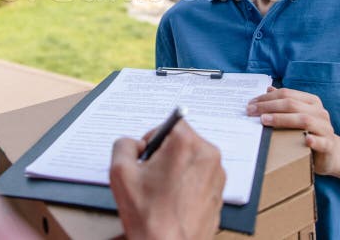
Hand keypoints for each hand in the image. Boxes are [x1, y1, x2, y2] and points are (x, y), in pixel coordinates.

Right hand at [109, 119, 224, 239]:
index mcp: (186, 143)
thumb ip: (124, 144)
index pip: (169, 123)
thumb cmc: (149, 216)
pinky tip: (175, 201)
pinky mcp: (220, 190)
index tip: (148, 158)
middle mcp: (207, 154)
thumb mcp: (120, 172)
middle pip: (182, 140)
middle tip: (153, 178)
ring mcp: (217, 173)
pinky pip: (200, 176)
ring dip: (177, 168)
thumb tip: (135, 143)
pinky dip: (188, 183)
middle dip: (165, 154)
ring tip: (164, 192)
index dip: (153, 140)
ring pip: (192, 158)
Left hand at [247, 86, 339, 175]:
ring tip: (265, 120)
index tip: (250, 104)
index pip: (287, 94)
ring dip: (282, 119)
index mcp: (311, 102)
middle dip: (269, 107)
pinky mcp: (329, 145)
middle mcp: (319, 112)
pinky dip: (313, 140)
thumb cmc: (310, 133)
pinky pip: (321, 142)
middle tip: (251, 112)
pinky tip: (306, 140)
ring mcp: (325, 128)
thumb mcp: (298, 116)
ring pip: (304, 120)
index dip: (267, 98)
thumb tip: (268, 89)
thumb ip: (285, 103)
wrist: (332, 155)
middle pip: (292, 105)